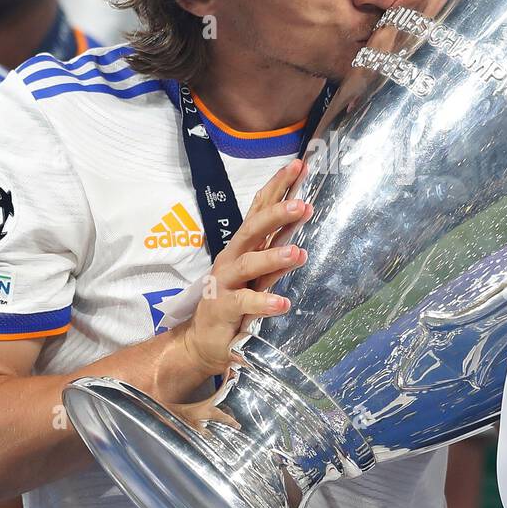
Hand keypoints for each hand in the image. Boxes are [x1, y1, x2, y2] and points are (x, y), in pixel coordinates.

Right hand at [179, 159, 311, 377]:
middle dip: (276, 214)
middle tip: (302, 205)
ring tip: (299, 254)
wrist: (203, 341)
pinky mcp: (224, 309)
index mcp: (244, 247)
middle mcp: (233, 259)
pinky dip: (264, 303)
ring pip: (248, 265)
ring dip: (273, 258)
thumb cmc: (236, 302)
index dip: (277, 186)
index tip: (299, 165)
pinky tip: (283, 304)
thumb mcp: (259, 274)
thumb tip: (303, 223)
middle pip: (253, 230)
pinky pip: (245, 304)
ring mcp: (226, 283)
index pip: (260, 209)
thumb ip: (277, 251)